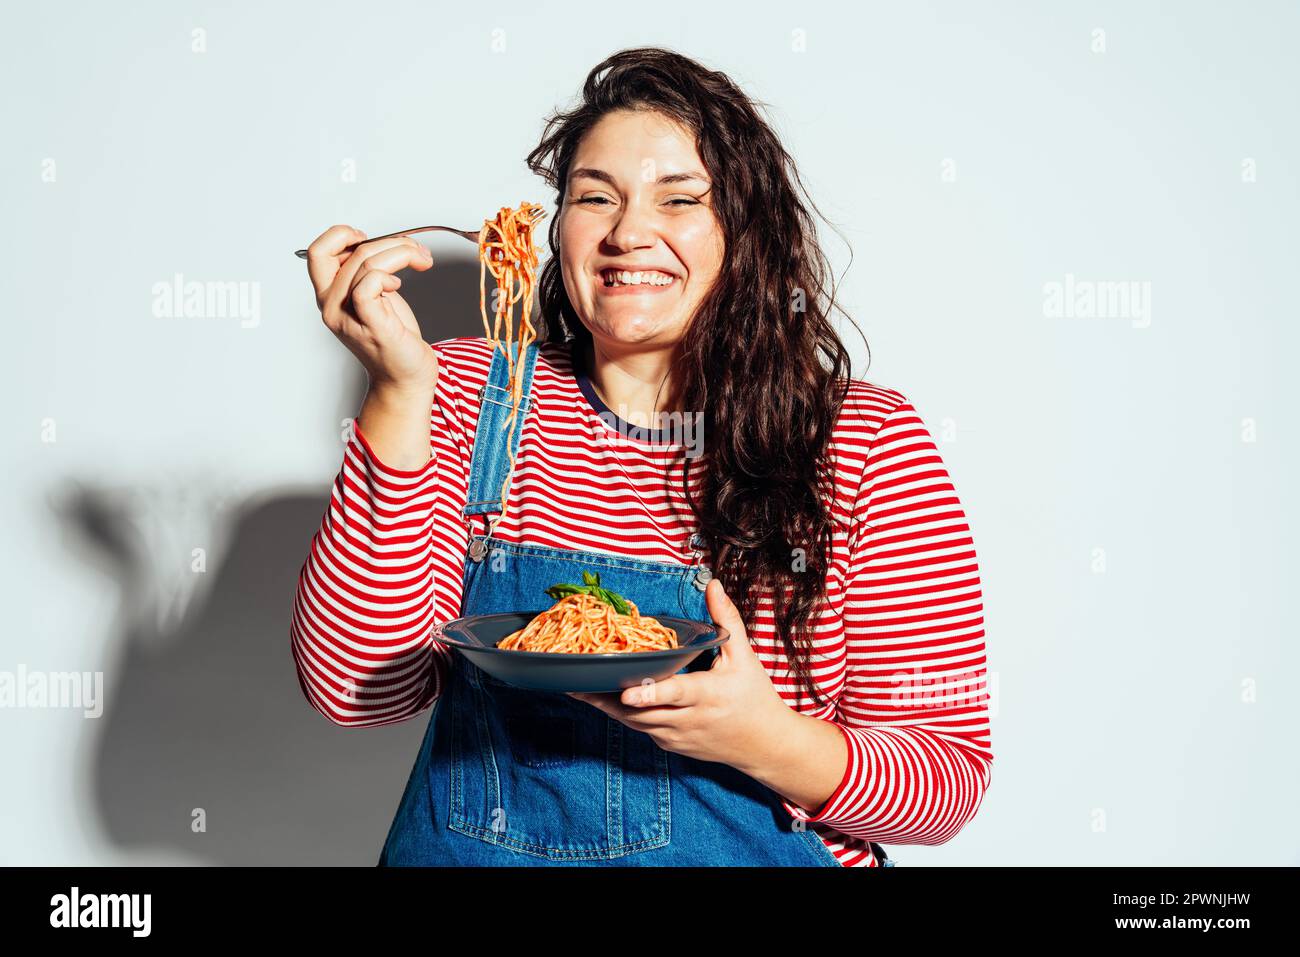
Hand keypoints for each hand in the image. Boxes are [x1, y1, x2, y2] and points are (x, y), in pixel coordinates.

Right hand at [304, 224, 438, 395]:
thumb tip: (381, 243)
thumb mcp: (376, 297)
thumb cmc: (394, 338)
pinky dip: (387, 275)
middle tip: (416, 251)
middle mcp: (332, 306)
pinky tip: (398, 286)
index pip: (319, 252)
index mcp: (330, 295)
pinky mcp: (370, 325)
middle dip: (392, 242)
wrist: (406, 377)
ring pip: (367, 263)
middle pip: (354, 252)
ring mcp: (348, 317)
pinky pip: (369, 285)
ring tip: (421, 260)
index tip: (367, 238)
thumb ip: (367, 272)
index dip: (341, 235)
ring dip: (402, 253)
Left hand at [568, 578, 795, 773]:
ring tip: (576, 689)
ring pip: (634, 723)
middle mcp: (689, 719)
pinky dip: (621, 715)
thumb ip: (725, 619)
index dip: (648, 694)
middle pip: (641, 711)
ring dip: (605, 707)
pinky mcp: (670, 745)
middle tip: (575, 682)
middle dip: (606, 699)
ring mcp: (677, 736)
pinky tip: (601, 698)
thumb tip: (712, 584)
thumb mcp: (743, 656)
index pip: (674, 693)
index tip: (624, 692)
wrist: (765, 745)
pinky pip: (640, 728)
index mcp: (707, 695)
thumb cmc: (754, 697)